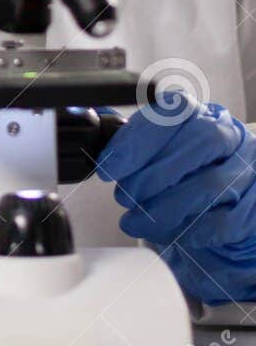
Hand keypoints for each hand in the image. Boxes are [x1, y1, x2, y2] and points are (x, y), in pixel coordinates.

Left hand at [97, 97, 255, 305]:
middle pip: (200, 141)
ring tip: (136, 221)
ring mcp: (249, 171)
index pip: (176, 111)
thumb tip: (104, 153)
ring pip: (209, 185)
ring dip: (164, 208)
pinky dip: (189, 231)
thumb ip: (138, 151)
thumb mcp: (163, 158)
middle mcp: (232, 137)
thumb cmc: (189, 182)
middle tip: (124, 197)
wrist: (227, 219)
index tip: (109, 167)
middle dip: (151, 174)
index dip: (138, 139)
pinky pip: (223, 221)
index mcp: (204, 116)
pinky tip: (169, 234)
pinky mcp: (255, 210)